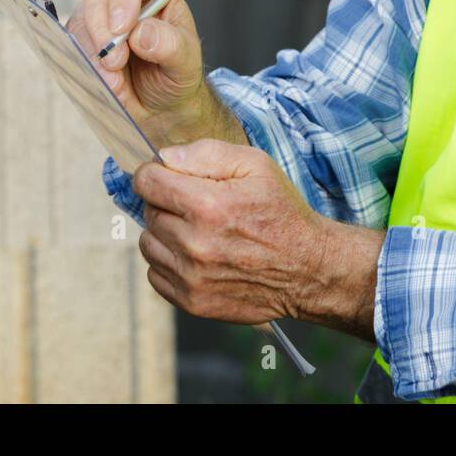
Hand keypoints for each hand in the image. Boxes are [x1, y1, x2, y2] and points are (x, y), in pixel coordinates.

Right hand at [67, 0, 205, 144]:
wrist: (159, 104)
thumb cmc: (176, 74)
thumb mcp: (185, 63)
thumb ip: (170, 45)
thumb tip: (141, 33)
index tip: (122, 28)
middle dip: (102, 28)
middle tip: (115, 62)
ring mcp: (101, 16)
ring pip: (81, 19)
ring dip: (94, 53)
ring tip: (116, 81)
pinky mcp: (83, 38)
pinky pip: (72, 44)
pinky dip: (86, 65)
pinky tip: (107, 83)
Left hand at [133, 139, 383, 338]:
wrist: (308, 268)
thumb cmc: (282, 212)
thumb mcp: (257, 166)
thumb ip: (208, 153)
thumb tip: (165, 158)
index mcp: (208, 205)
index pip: (147, 182)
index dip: (155, 173)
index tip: (169, 176)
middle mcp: (194, 244)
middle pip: (148, 212)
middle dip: (166, 202)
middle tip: (196, 205)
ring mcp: (192, 277)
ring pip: (148, 244)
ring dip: (165, 234)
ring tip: (197, 231)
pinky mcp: (192, 302)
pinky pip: (155, 275)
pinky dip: (170, 262)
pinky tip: (197, 256)